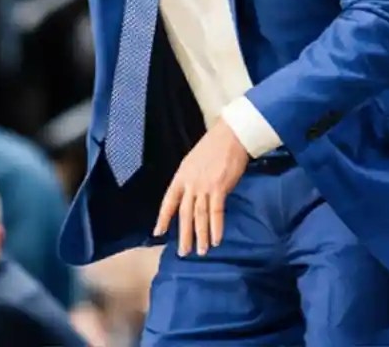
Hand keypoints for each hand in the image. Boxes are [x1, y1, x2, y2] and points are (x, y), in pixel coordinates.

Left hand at [153, 119, 249, 256]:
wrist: (230, 136)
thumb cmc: (214, 147)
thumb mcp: (193, 162)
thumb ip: (190, 179)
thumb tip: (190, 195)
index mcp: (181, 176)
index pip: (168, 201)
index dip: (163, 218)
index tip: (158, 233)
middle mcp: (190, 183)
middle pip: (184, 213)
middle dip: (183, 235)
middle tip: (183, 253)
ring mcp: (204, 186)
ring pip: (199, 216)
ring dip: (200, 236)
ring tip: (201, 251)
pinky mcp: (220, 187)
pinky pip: (216, 212)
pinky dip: (216, 227)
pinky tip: (216, 240)